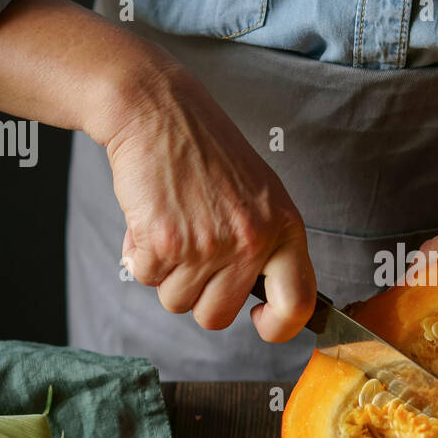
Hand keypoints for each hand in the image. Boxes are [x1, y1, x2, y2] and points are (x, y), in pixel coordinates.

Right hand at [0, 0, 314, 341]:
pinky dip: (139, 255)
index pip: (298, 305)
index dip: (277, 326)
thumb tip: (270, 304)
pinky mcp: (164, 241)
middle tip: (194, 254)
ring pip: (178, 301)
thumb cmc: (207, 152)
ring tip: (174, 225)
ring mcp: (208, 244)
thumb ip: (268, 245)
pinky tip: (150, 218)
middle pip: (218, 317)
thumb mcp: (260, 194)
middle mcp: (251, 241)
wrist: (158, 111)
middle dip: (199, 295)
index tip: (258, 319)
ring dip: (167, 273)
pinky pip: (146, 279)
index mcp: (284, 228)